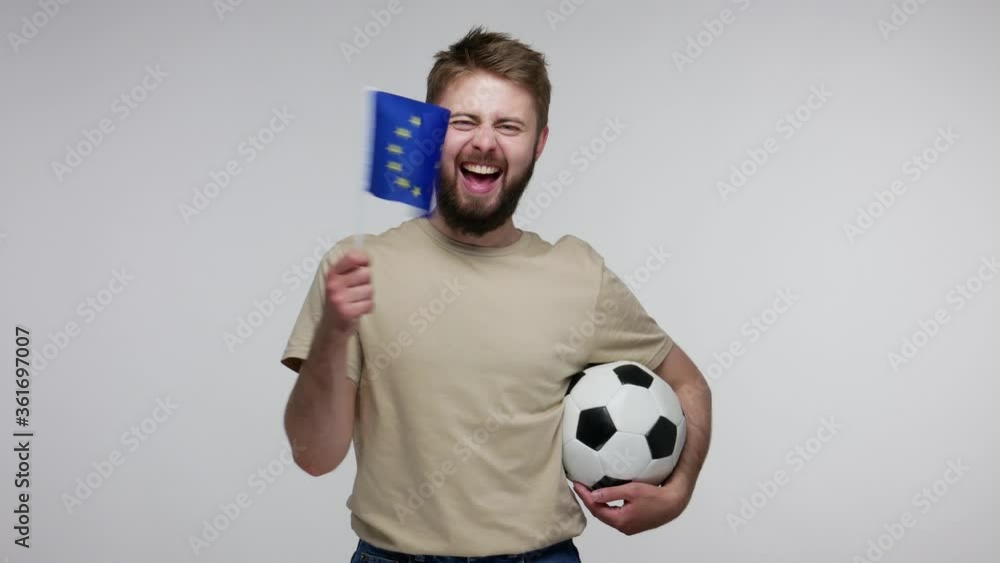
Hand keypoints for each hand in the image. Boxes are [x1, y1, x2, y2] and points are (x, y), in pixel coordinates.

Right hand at [322, 249, 372, 333]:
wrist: (332, 327)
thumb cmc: (340, 302)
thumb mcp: (340, 281)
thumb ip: (351, 268)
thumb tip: (367, 257)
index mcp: (333, 274)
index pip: (352, 257)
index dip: (364, 258)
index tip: (366, 263)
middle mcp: (334, 284)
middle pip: (366, 273)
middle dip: (367, 282)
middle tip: (358, 290)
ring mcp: (339, 298)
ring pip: (370, 290)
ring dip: (367, 297)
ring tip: (357, 301)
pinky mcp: (346, 311)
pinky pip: (369, 304)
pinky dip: (367, 308)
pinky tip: (358, 309)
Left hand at [572, 475, 692, 535]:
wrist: (674, 503)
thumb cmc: (656, 496)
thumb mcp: (631, 490)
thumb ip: (611, 493)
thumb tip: (593, 495)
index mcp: (620, 520)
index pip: (596, 509)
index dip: (584, 496)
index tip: (577, 484)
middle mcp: (623, 526)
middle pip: (600, 514)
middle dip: (589, 500)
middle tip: (580, 486)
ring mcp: (629, 526)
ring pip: (608, 515)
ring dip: (598, 503)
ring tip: (590, 490)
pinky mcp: (634, 522)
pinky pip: (616, 514)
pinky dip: (608, 505)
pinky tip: (606, 495)